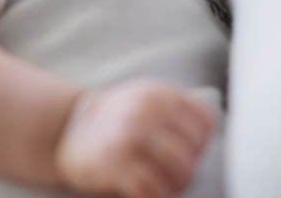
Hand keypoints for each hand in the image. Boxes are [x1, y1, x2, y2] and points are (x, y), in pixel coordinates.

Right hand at [54, 81, 214, 197]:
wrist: (65, 129)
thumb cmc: (115, 120)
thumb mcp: (145, 99)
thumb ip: (177, 108)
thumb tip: (214, 131)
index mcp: (157, 94)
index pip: (204, 122)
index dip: (200, 142)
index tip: (186, 149)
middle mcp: (144, 111)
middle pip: (194, 150)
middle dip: (188, 168)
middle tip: (173, 174)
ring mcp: (128, 137)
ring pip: (180, 169)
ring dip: (175, 185)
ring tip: (163, 185)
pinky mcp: (114, 164)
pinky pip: (152, 189)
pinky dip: (156, 195)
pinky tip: (147, 191)